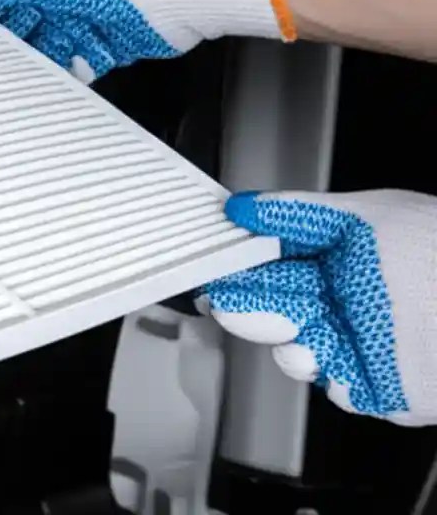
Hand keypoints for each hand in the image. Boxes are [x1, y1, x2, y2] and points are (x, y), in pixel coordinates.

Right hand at [201, 190, 436, 425]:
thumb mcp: (367, 214)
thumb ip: (298, 212)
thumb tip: (243, 205)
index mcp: (345, 259)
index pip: (275, 261)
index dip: (241, 263)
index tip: (216, 263)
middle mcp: (349, 302)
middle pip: (274, 307)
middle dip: (247, 304)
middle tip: (227, 300)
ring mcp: (361, 345)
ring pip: (293, 349)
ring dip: (285, 341)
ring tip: (297, 331)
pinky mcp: (376, 385)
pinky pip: (332, 385)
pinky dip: (326, 372)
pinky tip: (329, 355)